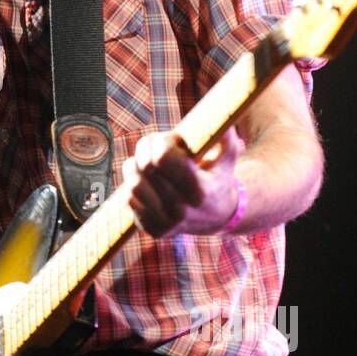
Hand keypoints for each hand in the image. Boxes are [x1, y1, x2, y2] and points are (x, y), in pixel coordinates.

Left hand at [121, 127, 244, 237]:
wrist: (216, 215)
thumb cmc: (217, 176)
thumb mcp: (227, 157)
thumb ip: (225, 138)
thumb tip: (222, 126)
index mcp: (200, 190)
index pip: (162, 157)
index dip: (159, 142)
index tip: (165, 139)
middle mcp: (182, 210)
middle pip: (145, 166)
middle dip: (146, 149)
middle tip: (154, 147)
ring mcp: (167, 223)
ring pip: (132, 184)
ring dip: (135, 167)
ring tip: (147, 164)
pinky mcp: (153, 229)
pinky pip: (129, 199)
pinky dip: (135, 185)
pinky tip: (148, 183)